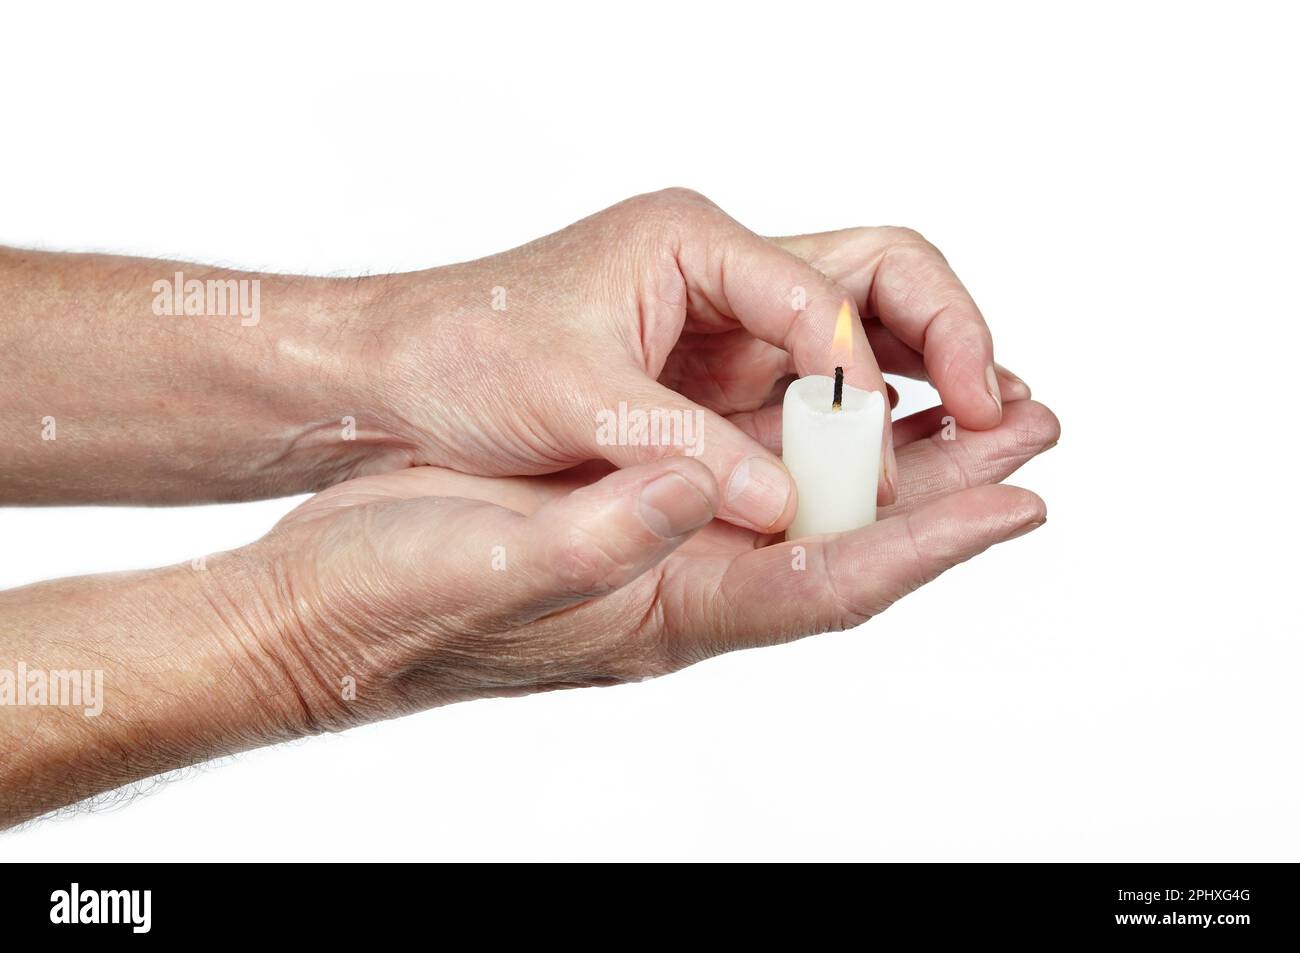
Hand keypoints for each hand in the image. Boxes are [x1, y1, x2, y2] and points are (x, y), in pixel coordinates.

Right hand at [232, 399, 1057, 729]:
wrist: (319, 610)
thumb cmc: (392, 601)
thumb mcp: (494, 562)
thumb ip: (605, 534)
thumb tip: (702, 482)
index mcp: (665, 613)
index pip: (828, 582)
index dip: (929, 545)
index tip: (1018, 502)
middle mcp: (679, 588)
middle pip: (842, 542)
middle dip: (944, 493)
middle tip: (1032, 431)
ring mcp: (652, 551)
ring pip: (801, 506)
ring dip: (886, 461)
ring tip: (962, 409)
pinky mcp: (620, 513)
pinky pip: (739, 477)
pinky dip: (800, 443)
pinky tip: (824, 409)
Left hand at [355, 189, 1021, 532]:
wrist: (390, 374)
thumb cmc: (460, 351)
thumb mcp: (568, 395)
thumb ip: (677, 448)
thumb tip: (778, 505)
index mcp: (693, 242)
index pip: (828, 292)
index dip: (875, 371)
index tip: (904, 436)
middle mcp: (722, 273)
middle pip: (880, 280)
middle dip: (950, 339)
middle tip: (1001, 411)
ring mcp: (723, 327)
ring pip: (862, 334)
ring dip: (927, 378)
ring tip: (993, 432)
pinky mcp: (713, 379)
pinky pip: (815, 391)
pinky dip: (867, 421)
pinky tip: (905, 460)